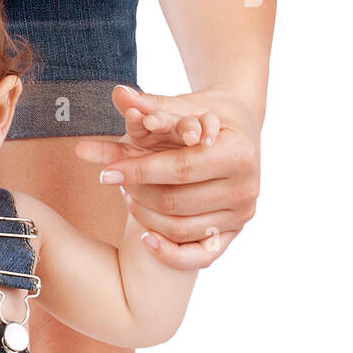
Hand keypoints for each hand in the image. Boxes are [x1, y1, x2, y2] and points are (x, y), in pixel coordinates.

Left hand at [76, 84, 261, 269]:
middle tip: (114, 181)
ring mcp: (241, 215)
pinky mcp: (232, 234)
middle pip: (175, 201)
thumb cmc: (205, 114)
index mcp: (240, 153)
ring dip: (144, 216)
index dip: (138, 171)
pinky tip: (145, 238)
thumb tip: (118, 95)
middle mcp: (247, 188)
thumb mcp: (182, 106)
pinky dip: (168, 253)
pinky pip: (197, 257)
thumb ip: (150, 105)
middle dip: (137, 192)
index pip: (179, 169)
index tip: (104, 172)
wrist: (237, 130)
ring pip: (179, 229)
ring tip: (128, 195)